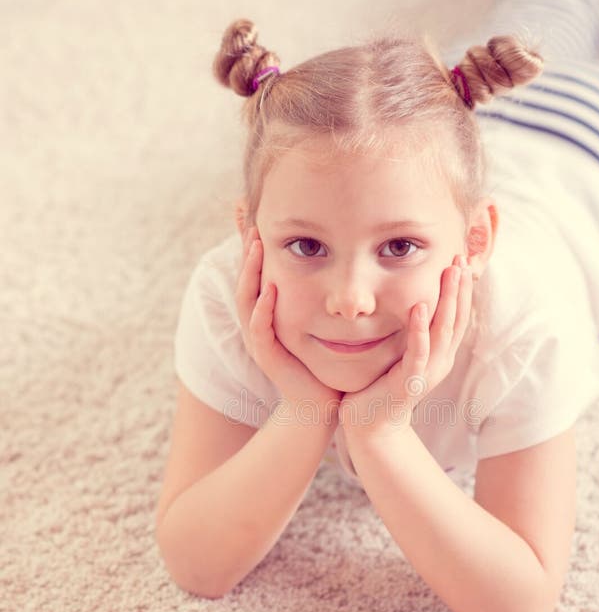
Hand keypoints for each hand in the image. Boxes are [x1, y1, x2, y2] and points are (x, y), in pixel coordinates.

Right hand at [236, 229, 341, 419]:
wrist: (321, 404)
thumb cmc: (325, 360)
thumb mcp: (322, 318)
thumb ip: (323, 290)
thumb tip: (341, 255)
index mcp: (270, 309)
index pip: (256, 267)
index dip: (249, 238)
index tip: (246, 206)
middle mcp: (260, 320)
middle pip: (245, 275)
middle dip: (245, 245)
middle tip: (245, 213)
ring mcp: (260, 338)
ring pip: (247, 298)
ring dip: (250, 270)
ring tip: (255, 244)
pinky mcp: (269, 356)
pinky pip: (260, 329)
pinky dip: (262, 309)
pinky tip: (268, 290)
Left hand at [340, 255, 473, 437]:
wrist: (370, 425)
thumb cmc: (381, 386)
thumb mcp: (401, 354)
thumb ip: (410, 332)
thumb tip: (409, 300)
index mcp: (439, 354)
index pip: (456, 317)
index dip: (460, 290)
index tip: (458, 261)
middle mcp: (439, 362)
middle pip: (456, 320)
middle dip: (459, 289)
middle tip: (459, 259)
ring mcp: (426, 373)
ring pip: (443, 332)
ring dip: (447, 302)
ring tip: (449, 275)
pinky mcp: (409, 383)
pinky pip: (418, 353)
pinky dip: (420, 330)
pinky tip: (420, 308)